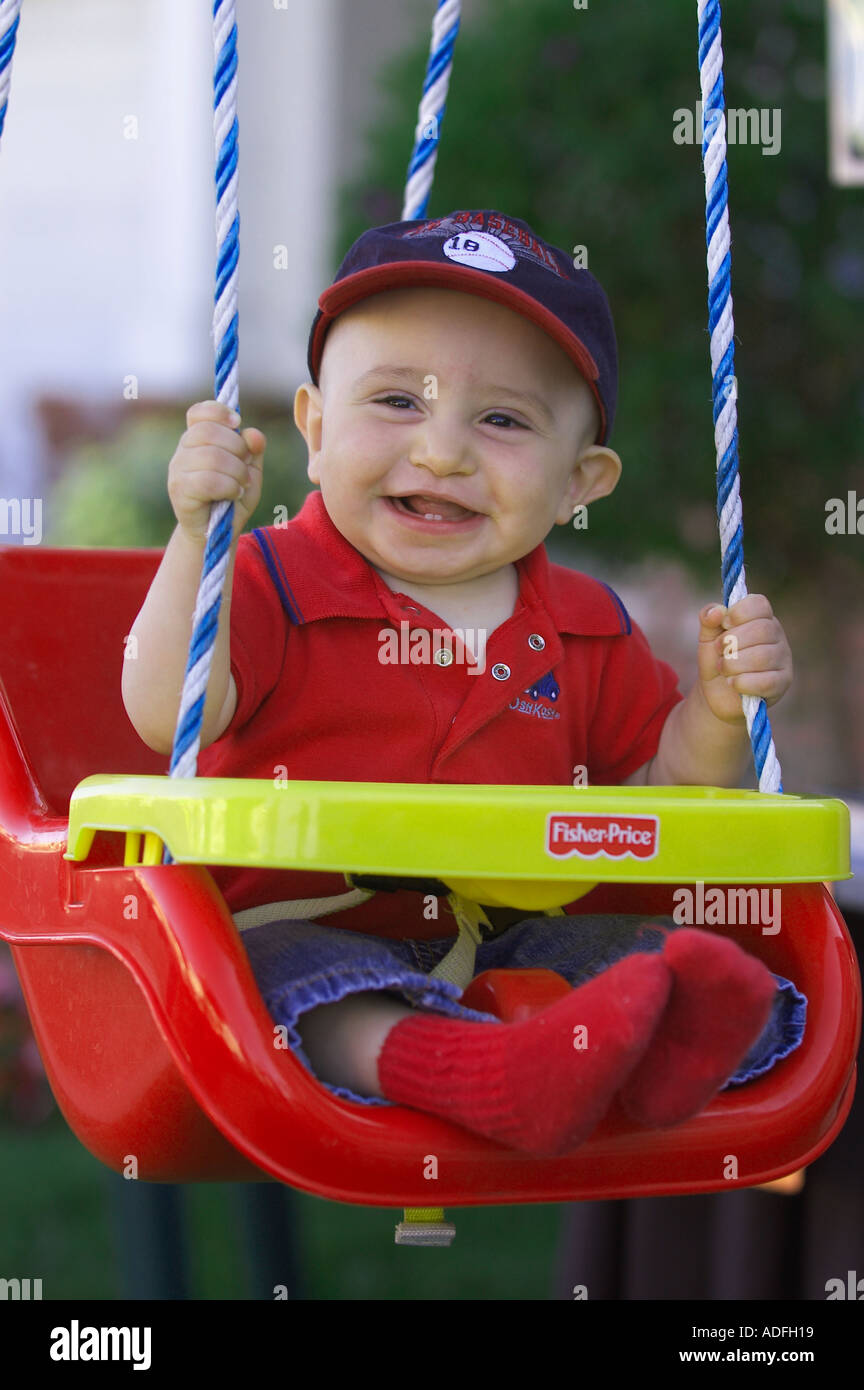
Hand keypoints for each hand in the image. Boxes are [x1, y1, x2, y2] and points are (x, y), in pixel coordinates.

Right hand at [168, 399, 265, 542]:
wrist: (217, 534)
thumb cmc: (232, 499)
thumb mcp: (250, 471)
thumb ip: (253, 450)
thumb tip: (253, 434)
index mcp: (198, 439)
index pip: (198, 412)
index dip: (218, 412)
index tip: (237, 424)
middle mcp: (183, 450)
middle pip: (209, 432)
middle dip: (237, 448)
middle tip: (245, 468)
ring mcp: (178, 469)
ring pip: (211, 456)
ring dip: (237, 472)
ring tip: (241, 485)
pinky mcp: (179, 491)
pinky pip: (208, 480)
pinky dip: (229, 486)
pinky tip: (234, 494)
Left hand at [696, 595, 792, 724]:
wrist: (716, 693)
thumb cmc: (717, 659)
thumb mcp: (707, 637)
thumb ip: (709, 619)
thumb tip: (717, 612)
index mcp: (761, 618)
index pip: (760, 604)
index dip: (740, 612)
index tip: (724, 623)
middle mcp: (777, 636)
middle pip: (762, 630)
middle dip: (733, 641)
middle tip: (719, 650)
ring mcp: (783, 660)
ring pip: (763, 656)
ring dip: (734, 664)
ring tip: (723, 668)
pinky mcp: (782, 683)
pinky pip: (766, 681)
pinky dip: (743, 682)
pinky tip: (732, 683)